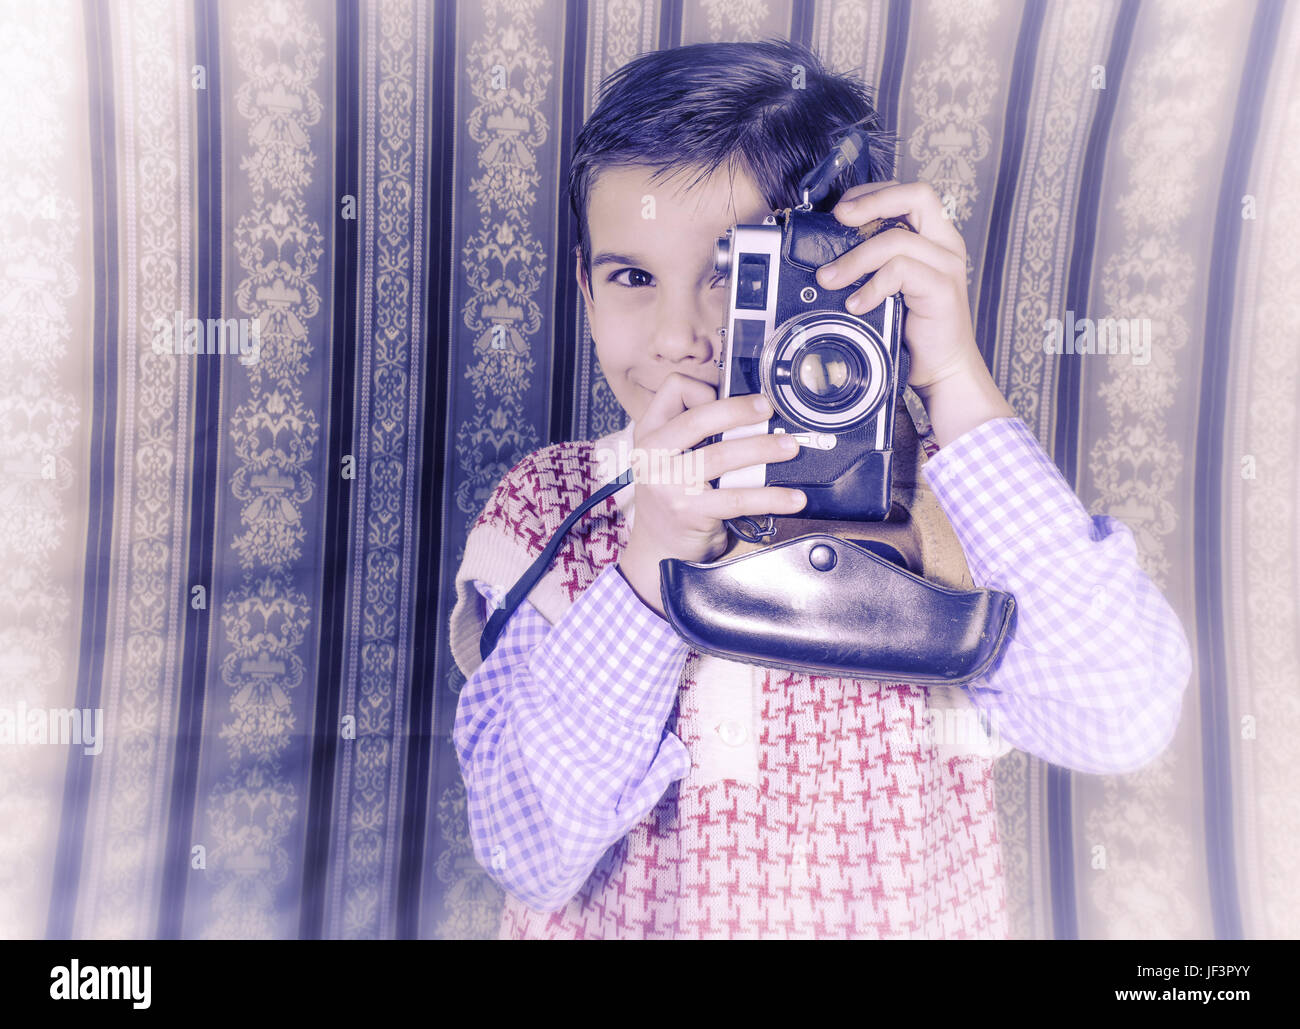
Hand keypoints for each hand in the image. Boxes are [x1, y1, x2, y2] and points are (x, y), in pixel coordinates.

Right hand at [617, 373, 806, 616]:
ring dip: (764, 449)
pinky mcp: (690, 511)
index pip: (674, 389)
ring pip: (723, 455)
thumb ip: (693, 431)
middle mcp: (653, 455)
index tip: (726, 397)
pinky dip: (771, 497)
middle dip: (740, 410)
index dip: (703, 388)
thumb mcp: (669, 457)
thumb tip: (745, 408)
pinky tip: (792, 498)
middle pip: (700, 418)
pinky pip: (738, 499)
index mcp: (649, 433)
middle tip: (768, 410)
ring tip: (789, 448)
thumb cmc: (672, 496)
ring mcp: (669, 484)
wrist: (658, 547)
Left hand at [815, 179, 978, 391]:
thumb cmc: (913, 328)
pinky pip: (900, 271)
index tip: (841, 210)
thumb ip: (873, 263)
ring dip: (854, 258)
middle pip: (916, 195)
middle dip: (871, 201)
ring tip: (830, 280)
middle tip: (838, 219)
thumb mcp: (889, 286)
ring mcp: (947, 266)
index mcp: (935, 238)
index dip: (874, 192)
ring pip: (896, 239)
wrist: (941, 369)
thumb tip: (828, 254)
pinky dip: (871, 286)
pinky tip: (856, 305)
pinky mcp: (942, 289)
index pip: (909, 193)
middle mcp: (945, 245)